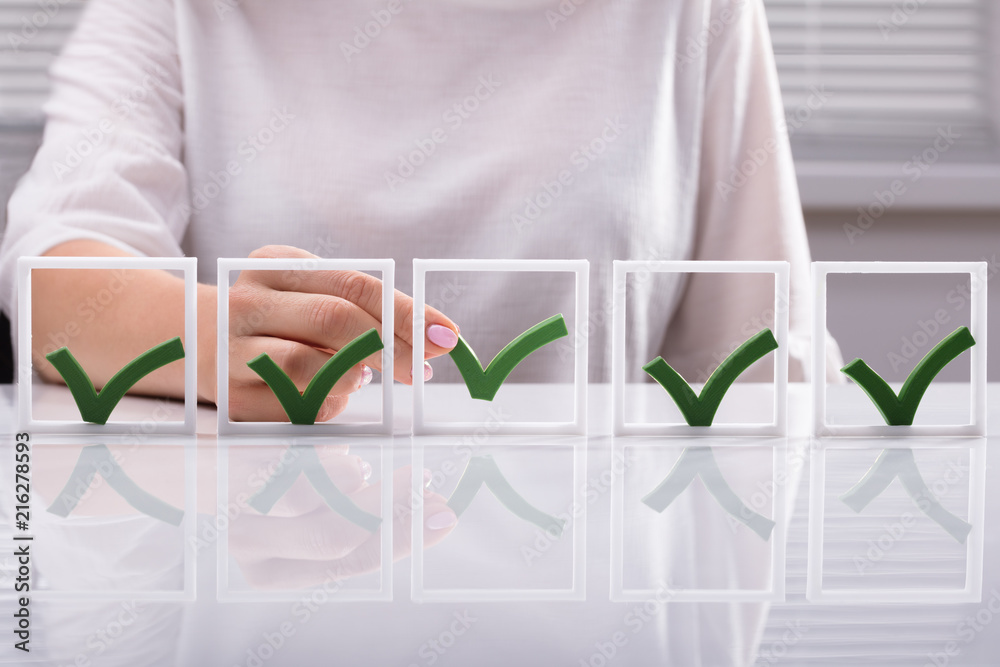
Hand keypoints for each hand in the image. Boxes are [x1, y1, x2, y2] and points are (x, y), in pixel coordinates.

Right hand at [226, 245, 458, 421]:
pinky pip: (297, 407)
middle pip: (334, 319)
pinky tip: (327, 394)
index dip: (406, 313)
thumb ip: (366, 309)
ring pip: (310, 366)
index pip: (355, 285)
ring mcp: (231, 349)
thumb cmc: (276, 319)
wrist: (192, 342)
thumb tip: (432, 337)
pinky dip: (327, 403)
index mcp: (275, 264)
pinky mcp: (230, 396)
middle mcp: (247, 300)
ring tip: (360, 377)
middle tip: (421, 370)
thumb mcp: (310, 295)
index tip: (445, 335)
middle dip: (391, 348)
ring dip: (351, 377)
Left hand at [228, 445, 457, 588]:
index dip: (402, 538)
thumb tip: (424, 509)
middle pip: (332, 535)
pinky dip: (317, 452)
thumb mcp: (300, 519)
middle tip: (423, 483)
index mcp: (275, 572)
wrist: (188, 463)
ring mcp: (234, 505)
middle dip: (389, 507)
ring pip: (307, 497)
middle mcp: (252, 546)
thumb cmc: (261, 490)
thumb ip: (351, 518)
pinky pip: (281, 455)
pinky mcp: (223, 463)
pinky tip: (334, 448)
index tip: (441, 518)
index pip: (351, 561)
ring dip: (349, 480)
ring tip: (362, 467)